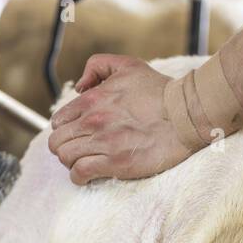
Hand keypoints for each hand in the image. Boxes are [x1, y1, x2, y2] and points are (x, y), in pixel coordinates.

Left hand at [48, 55, 195, 184]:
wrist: (185, 114)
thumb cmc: (159, 91)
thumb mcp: (127, 66)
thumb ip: (97, 66)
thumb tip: (79, 86)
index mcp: (92, 99)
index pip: (58, 121)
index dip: (65, 130)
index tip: (77, 135)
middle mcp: (93, 120)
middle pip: (57, 142)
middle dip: (65, 147)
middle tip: (79, 151)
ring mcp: (103, 143)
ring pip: (65, 158)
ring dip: (71, 162)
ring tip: (84, 163)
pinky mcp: (115, 163)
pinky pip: (81, 173)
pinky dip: (79, 177)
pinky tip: (86, 175)